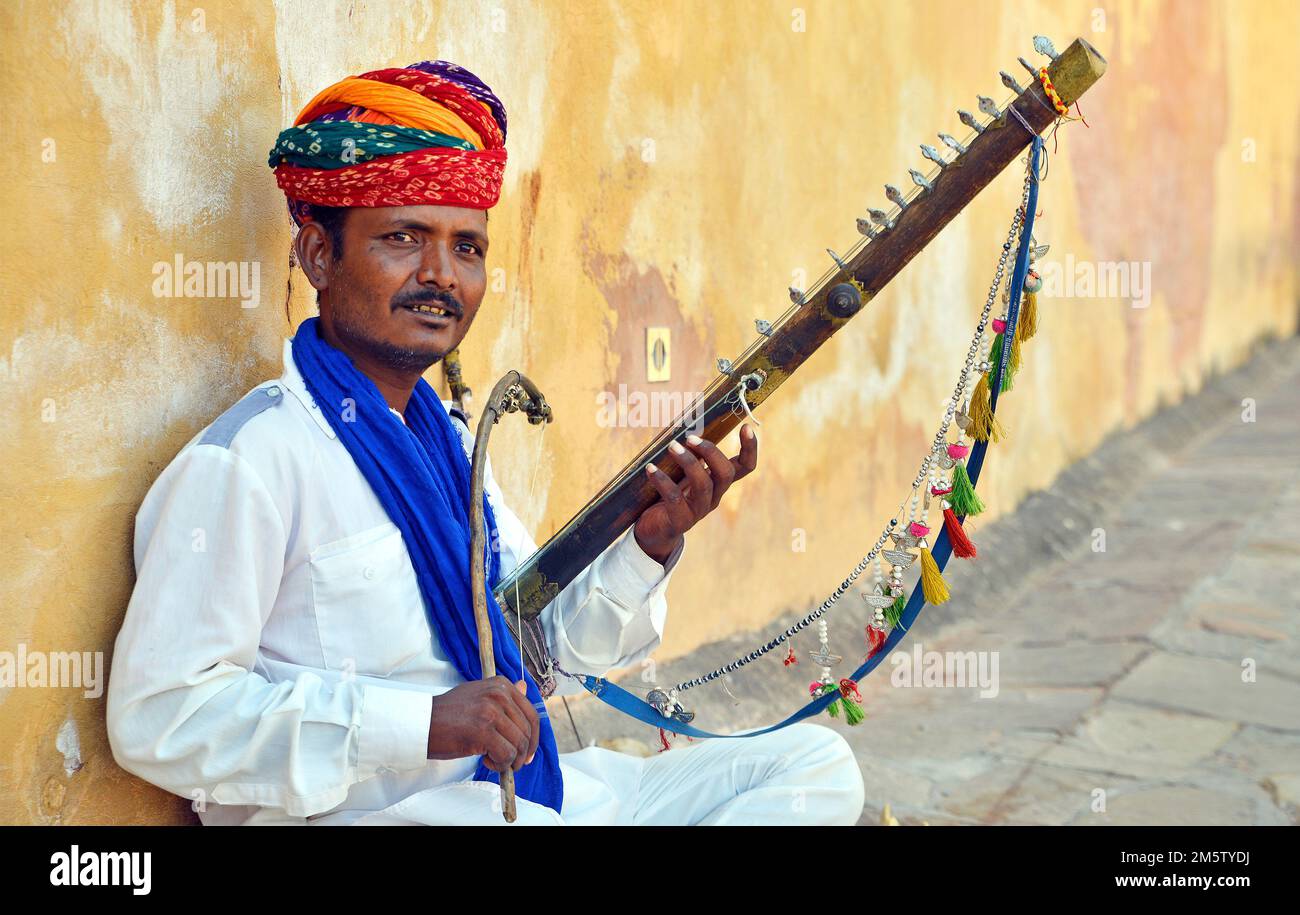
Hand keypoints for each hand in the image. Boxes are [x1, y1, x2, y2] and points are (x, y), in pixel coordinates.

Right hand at [426, 677, 538, 772]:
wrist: (422, 723)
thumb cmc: (448, 713)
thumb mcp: (478, 695)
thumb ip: (502, 695)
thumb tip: (525, 687)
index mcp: (500, 685)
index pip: (531, 713)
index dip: (533, 737)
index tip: (527, 752)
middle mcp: (499, 694)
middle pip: (527, 731)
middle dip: (523, 752)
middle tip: (511, 763)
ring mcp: (491, 712)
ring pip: (519, 745)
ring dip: (510, 760)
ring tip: (493, 761)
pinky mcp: (483, 731)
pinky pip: (506, 755)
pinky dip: (500, 764)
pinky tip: (486, 761)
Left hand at [635, 423, 758, 563]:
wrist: (653, 531)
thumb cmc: (668, 495)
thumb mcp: (683, 473)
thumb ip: (690, 456)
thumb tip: (688, 427)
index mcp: (718, 483)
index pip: (745, 467)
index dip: (750, 448)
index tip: (746, 426)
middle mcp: (713, 497)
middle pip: (725, 473)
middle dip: (711, 452)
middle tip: (690, 438)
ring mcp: (698, 511)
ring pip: (703, 485)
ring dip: (688, 462)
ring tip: (671, 447)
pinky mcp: (680, 521)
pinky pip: (675, 498)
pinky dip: (662, 481)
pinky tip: (651, 469)